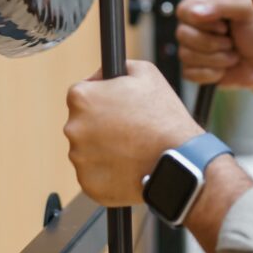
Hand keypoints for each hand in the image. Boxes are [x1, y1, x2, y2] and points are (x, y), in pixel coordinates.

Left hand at [64, 60, 201, 205]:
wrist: (178, 158)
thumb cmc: (163, 116)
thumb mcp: (146, 72)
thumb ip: (115, 68)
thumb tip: (101, 75)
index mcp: (82, 98)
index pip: (80, 95)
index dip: (101, 99)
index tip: (116, 107)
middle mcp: (73, 128)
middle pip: (82, 124)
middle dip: (101, 125)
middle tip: (128, 128)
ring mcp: (79, 159)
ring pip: (87, 150)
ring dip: (104, 149)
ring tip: (132, 148)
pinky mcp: (88, 183)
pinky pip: (94, 174)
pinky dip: (108, 172)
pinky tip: (129, 165)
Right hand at [175, 0, 252, 103]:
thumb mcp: (247, 9)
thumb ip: (223, 4)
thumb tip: (194, 13)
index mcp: (203, 7)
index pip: (184, 10)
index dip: (202, 21)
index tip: (224, 26)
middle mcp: (194, 27)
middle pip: (182, 34)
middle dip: (212, 42)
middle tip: (231, 42)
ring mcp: (191, 49)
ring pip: (186, 55)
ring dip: (216, 58)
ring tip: (233, 56)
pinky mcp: (194, 71)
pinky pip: (189, 73)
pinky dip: (212, 73)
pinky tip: (225, 69)